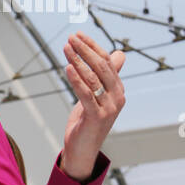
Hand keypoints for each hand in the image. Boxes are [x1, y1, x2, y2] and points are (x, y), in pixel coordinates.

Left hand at [60, 33, 125, 180]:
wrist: (83, 149)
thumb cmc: (87, 121)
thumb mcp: (97, 95)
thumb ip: (105, 76)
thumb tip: (119, 54)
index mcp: (118, 89)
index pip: (108, 62)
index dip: (93, 47)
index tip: (78, 35)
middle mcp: (117, 97)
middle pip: (102, 67)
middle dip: (86, 50)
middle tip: (71, 37)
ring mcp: (108, 107)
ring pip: (93, 78)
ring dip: (78, 60)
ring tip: (65, 48)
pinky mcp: (96, 117)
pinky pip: (85, 94)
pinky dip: (76, 79)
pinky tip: (67, 68)